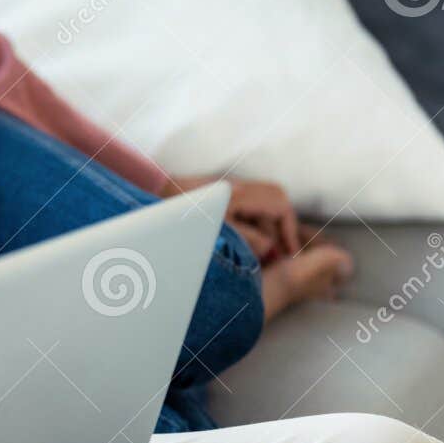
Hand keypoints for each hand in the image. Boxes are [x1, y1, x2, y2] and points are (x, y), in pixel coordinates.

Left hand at [165, 175, 298, 259]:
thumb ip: (247, 240)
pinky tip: (240, 243)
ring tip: (256, 254)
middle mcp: (237, 187)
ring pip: (261, 208)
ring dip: (263, 230)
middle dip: (277, 230)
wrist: (153, 195)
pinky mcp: (220, 195)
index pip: (281, 205)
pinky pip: (246, 208)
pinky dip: (249, 225)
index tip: (290, 251)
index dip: (289, 229)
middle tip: (274, 255)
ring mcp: (228, 189)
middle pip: (275, 205)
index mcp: (239, 193)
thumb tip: (269, 247)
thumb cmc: (182, 216)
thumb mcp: (219, 233)